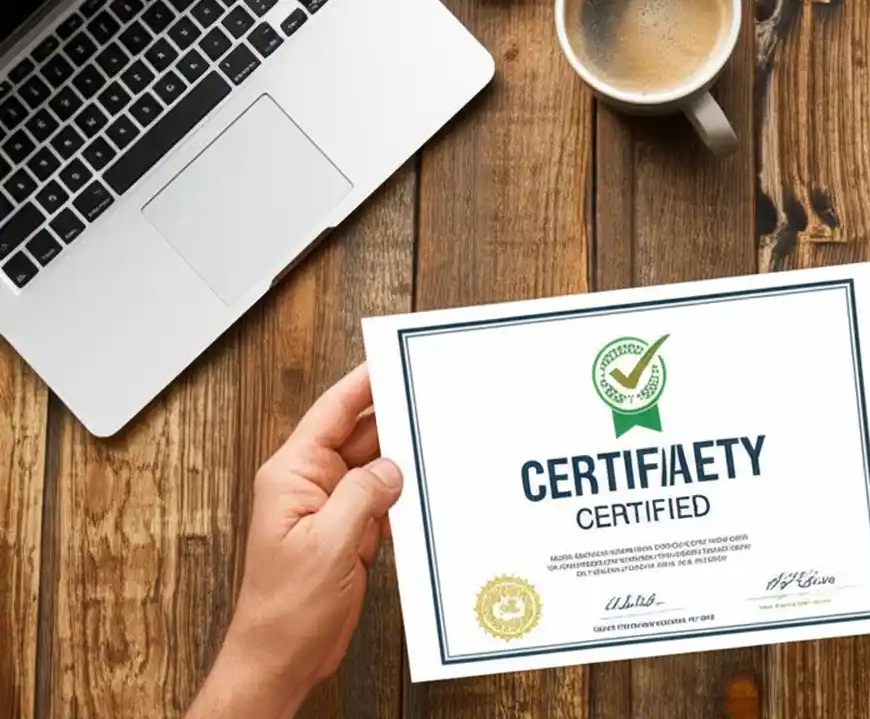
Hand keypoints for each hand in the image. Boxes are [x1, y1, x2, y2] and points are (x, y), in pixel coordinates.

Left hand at [187, 365, 402, 718]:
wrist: (281, 658)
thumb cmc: (284, 610)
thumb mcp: (328, 545)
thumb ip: (362, 497)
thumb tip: (392, 468)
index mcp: (292, 476)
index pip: (331, 414)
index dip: (362, 384)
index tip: (392, 361)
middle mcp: (311, 486)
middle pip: (359, 436)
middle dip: (394, 420)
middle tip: (432, 402)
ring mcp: (331, 509)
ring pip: (375, 468)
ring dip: (402, 462)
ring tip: (436, 445)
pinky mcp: (348, 533)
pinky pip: (382, 500)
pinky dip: (404, 495)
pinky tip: (425, 490)